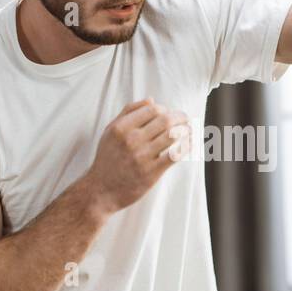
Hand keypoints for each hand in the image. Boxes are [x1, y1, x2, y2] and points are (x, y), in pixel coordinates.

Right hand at [82, 98, 191, 214]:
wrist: (101, 190)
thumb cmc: (107, 159)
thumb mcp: (110, 131)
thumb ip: (128, 112)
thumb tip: (151, 100)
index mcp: (121, 128)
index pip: (152, 109)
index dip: (165, 109)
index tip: (169, 114)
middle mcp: (131, 140)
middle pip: (165, 120)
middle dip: (180, 117)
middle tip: (186, 119)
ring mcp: (142, 157)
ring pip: (173, 135)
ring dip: (186, 130)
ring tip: (191, 130)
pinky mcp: (151, 172)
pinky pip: (175, 155)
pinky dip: (186, 147)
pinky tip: (191, 144)